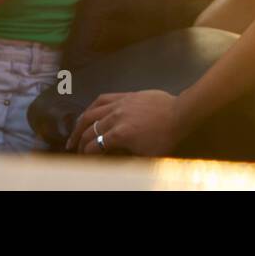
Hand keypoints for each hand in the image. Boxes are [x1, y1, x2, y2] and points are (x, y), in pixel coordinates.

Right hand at [66, 90, 183, 155]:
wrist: (180, 113)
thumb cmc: (165, 136)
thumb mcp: (146, 154)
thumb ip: (126, 157)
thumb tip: (113, 159)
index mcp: (120, 134)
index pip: (95, 146)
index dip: (86, 154)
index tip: (83, 158)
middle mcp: (116, 117)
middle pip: (89, 130)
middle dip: (79, 141)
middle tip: (74, 148)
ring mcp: (119, 104)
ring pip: (91, 113)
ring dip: (80, 124)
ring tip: (75, 132)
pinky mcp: (125, 95)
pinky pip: (103, 98)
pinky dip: (92, 106)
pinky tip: (88, 112)